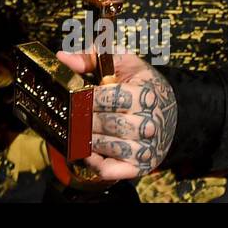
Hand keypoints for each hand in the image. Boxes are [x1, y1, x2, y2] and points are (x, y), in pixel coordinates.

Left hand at [54, 50, 177, 180]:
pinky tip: (85, 149)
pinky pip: (110, 169)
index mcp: (146, 95)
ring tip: (80, 128)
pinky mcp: (138, 166)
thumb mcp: (122, 64)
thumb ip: (91, 58)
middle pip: (109, 123)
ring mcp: (145, 148)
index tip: (79, 95)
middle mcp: (149, 124)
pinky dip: (94, 162)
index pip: (113, 97)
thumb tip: (62, 57)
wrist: (165, 112)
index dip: (91, 97)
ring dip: (88, 137)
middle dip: (85, 117)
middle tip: (74, 113)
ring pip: (109, 146)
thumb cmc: (139, 84)